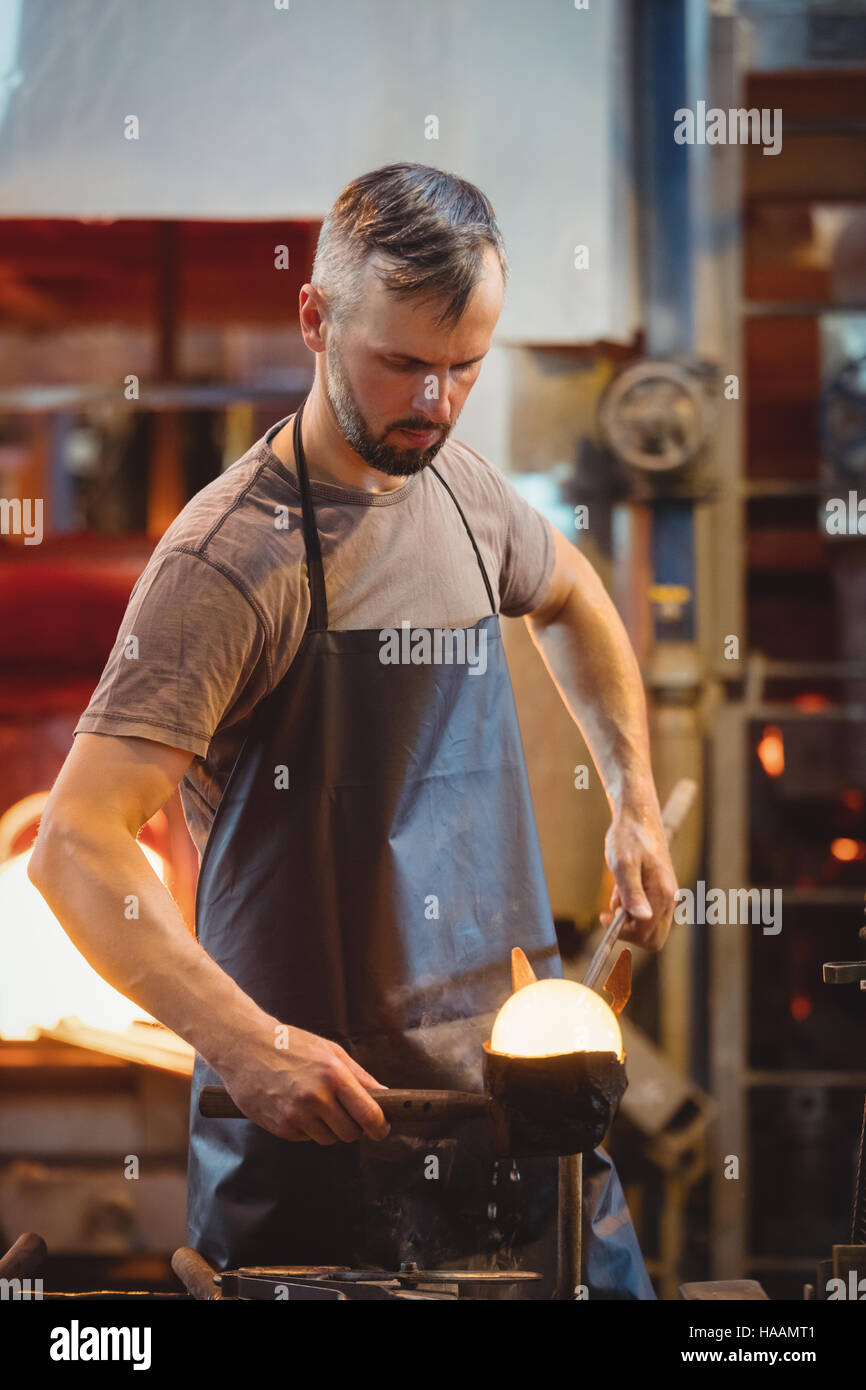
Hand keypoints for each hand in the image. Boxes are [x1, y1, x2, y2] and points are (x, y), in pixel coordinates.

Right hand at [221, 1026, 390, 1145]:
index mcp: (333, 1075)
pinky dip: (307, 1128)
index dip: (380, 1127)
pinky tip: (296, 1107)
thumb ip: (360, 1076)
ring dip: (329, 1129)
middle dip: (353, 1127)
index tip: (381, 1128)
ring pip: (329, 1140)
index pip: (369, 1115)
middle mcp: (316, 1097)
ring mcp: (296, 1115)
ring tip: (316, 1105)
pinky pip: (306, 1138)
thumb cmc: (290, 1045)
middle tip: (345, 1112)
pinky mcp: (280, 1127)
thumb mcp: (330, 1051)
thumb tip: (386, 1096)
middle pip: (351, 1133)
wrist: (244, 1047)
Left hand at [600, 803, 677, 950]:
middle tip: (614, 907)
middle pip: (653, 938)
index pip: (646, 935)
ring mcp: (667, 896)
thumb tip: (641, 919)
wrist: (637, 817)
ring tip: (619, 890)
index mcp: (663, 894)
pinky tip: (623, 887)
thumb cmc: (628, 837)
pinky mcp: (661, 892)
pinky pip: (647, 913)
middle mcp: (670, 899)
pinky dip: (632, 907)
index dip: (623, 933)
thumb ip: (632, 893)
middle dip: (629, 930)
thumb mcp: (623, 864)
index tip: (605, 916)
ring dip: (629, 917)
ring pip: (649, 927)